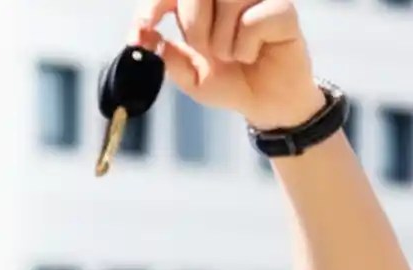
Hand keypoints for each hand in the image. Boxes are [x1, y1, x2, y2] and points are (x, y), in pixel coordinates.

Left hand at [134, 0, 325, 129]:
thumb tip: (143, 34)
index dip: (154, 4)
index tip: (143, 26)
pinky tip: (253, 54)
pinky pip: (254, 19)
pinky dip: (246, 46)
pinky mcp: (283, 9)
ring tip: (231, 55)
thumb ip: (167, 55)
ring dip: (221, 38)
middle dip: (195, 23)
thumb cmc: (229, 81)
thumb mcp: (188, 75)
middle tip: (205, 49)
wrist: (264, 103)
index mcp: (200, 6)